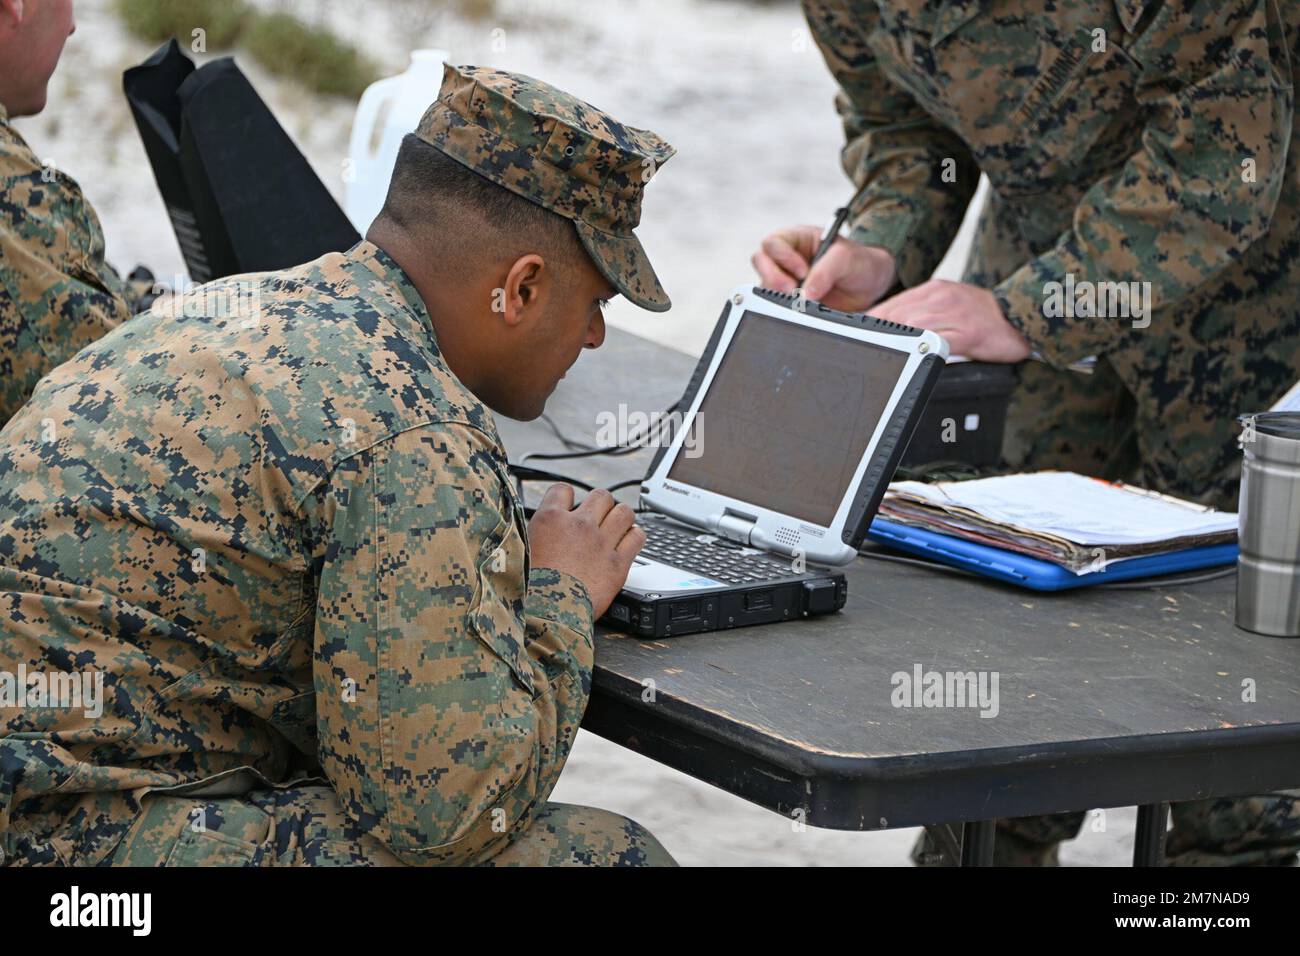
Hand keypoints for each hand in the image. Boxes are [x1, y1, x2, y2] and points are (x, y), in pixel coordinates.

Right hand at [527, 485, 644, 617]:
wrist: (547, 614)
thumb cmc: (529, 589)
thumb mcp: (521, 552)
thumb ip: (533, 536)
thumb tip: (538, 532)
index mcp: (550, 520)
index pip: (562, 489)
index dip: (566, 497)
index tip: (568, 506)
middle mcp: (579, 526)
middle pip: (601, 496)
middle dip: (600, 504)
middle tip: (598, 517)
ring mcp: (601, 543)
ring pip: (624, 512)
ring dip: (621, 517)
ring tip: (616, 527)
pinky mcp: (618, 564)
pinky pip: (637, 537)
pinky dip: (634, 536)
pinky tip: (628, 541)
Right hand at [752, 225, 897, 311]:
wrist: (870, 285)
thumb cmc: (857, 262)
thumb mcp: (846, 258)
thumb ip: (826, 271)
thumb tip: (806, 294)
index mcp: (796, 239)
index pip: (774, 243)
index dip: (783, 257)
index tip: (803, 271)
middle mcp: (785, 259)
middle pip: (761, 263)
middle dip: (774, 278)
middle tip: (794, 291)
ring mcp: (785, 281)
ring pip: (765, 286)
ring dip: (779, 295)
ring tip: (801, 303)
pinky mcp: (789, 301)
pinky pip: (776, 305)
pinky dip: (786, 309)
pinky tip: (802, 311)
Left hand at [871, 279, 1032, 361]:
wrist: (1020, 319)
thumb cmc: (983, 318)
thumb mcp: (947, 307)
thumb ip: (920, 314)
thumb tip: (889, 329)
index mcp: (933, 291)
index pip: (891, 304)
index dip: (870, 321)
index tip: (856, 335)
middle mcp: (940, 297)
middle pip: (896, 315)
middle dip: (876, 334)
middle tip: (863, 352)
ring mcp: (954, 313)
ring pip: (912, 326)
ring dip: (894, 342)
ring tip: (881, 358)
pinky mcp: (968, 332)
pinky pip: (939, 341)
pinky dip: (921, 350)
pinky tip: (912, 358)